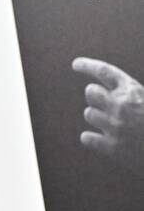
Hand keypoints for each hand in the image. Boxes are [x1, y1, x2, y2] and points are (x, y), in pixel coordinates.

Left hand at [72, 56, 143, 175]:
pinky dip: (91, 138)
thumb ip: (131, 93)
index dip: (88, 65)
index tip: (75, 64)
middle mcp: (122, 106)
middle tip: (102, 101)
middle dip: (94, 95)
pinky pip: (86, 138)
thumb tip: (109, 88)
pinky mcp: (111, 147)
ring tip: (110, 122)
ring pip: (89, 114)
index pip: (105, 71)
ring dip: (96, 117)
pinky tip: (101, 139)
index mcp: (134, 91)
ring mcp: (116, 126)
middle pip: (91, 91)